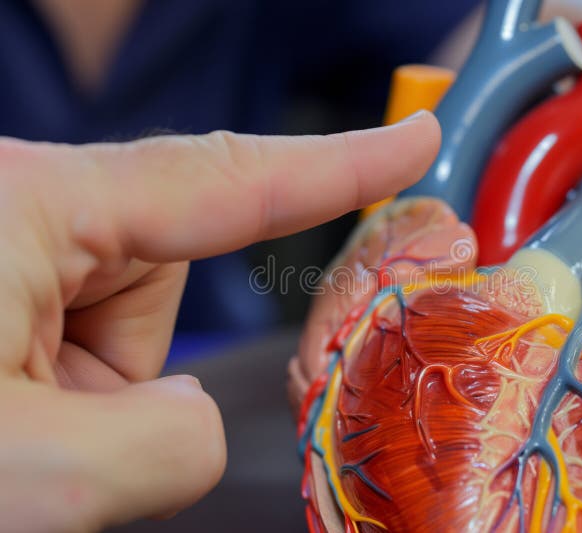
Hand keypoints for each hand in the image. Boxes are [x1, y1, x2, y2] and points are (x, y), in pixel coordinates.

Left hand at [0, 111, 438, 530]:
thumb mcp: (43, 475)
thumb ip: (176, 438)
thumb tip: (194, 414)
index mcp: (27, 207)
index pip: (226, 179)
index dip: (340, 165)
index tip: (415, 140)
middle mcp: (22, 210)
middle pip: (166, 275)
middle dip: (136, 362)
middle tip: (62, 438)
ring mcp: (11, 253)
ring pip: (126, 323)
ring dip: (95, 392)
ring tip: (19, 437)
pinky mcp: (1, 295)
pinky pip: (88, 340)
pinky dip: (73, 396)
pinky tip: (14, 427)